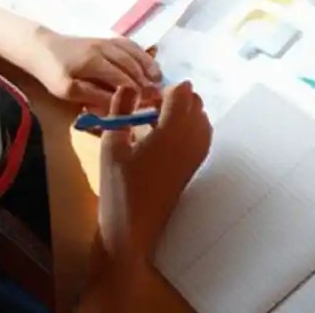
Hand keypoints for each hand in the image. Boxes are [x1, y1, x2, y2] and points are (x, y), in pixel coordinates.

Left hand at [33, 32, 161, 110]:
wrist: (41, 47)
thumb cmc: (53, 73)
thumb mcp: (66, 91)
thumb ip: (92, 97)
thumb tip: (116, 106)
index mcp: (94, 63)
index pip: (123, 79)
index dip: (137, 93)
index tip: (149, 105)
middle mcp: (105, 49)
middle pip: (133, 67)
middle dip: (147, 83)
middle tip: (158, 98)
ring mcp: (108, 42)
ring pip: (135, 55)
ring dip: (149, 69)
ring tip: (159, 83)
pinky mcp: (109, 39)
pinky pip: (132, 46)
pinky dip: (144, 56)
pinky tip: (150, 66)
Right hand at [98, 83, 210, 263]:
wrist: (134, 228)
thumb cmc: (118, 188)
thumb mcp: (111, 146)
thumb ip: (120, 110)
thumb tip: (128, 87)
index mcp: (172, 131)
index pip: (183, 92)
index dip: (164, 89)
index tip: (144, 100)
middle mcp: (191, 139)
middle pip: (196, 102)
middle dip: (175, 98)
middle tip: (148, 110)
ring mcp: (198, 153)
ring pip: (202, 117)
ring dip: (184, 112)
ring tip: (155, 124)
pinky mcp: (196, 165)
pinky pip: (203, 134)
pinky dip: (190, 127)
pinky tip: (166, 138)